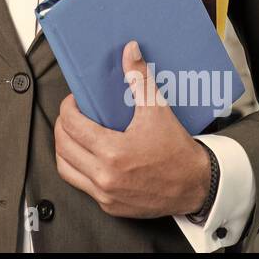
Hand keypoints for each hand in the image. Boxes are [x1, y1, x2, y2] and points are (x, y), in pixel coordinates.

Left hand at [53, 40, 211, 218]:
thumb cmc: (177, 151)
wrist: (196, 185)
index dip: (68, 108)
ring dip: (64, 149)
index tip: (74, 102)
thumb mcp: (157, 110)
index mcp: (113, 152)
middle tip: (71, 115)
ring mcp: (105, 194)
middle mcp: (105, 176)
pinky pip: (80, 185)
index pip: (71, 125)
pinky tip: (85, 156)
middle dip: (62, 126)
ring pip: (65, 168)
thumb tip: (130, 51)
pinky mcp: (110, 206)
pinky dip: (77, 169)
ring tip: (73, 135)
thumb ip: (139, 78)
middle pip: (63, 146)